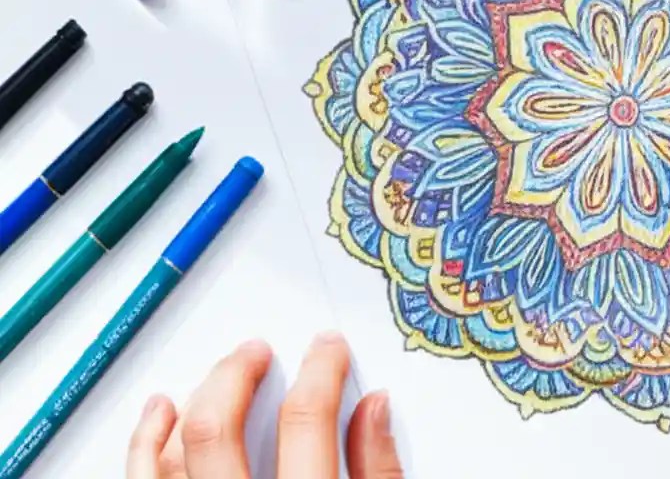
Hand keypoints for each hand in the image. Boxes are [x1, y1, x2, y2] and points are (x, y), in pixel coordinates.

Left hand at [126, 333, 402, 478]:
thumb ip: (379, 471)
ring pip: (167, 458)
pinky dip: (144, 446)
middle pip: (217, 429)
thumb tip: (376, 407)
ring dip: (190, 404)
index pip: (305, 423)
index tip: (328, 349)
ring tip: (216, 374)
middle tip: (257, 352)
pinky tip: (159, 416)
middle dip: (238, 376)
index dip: (321, 373)